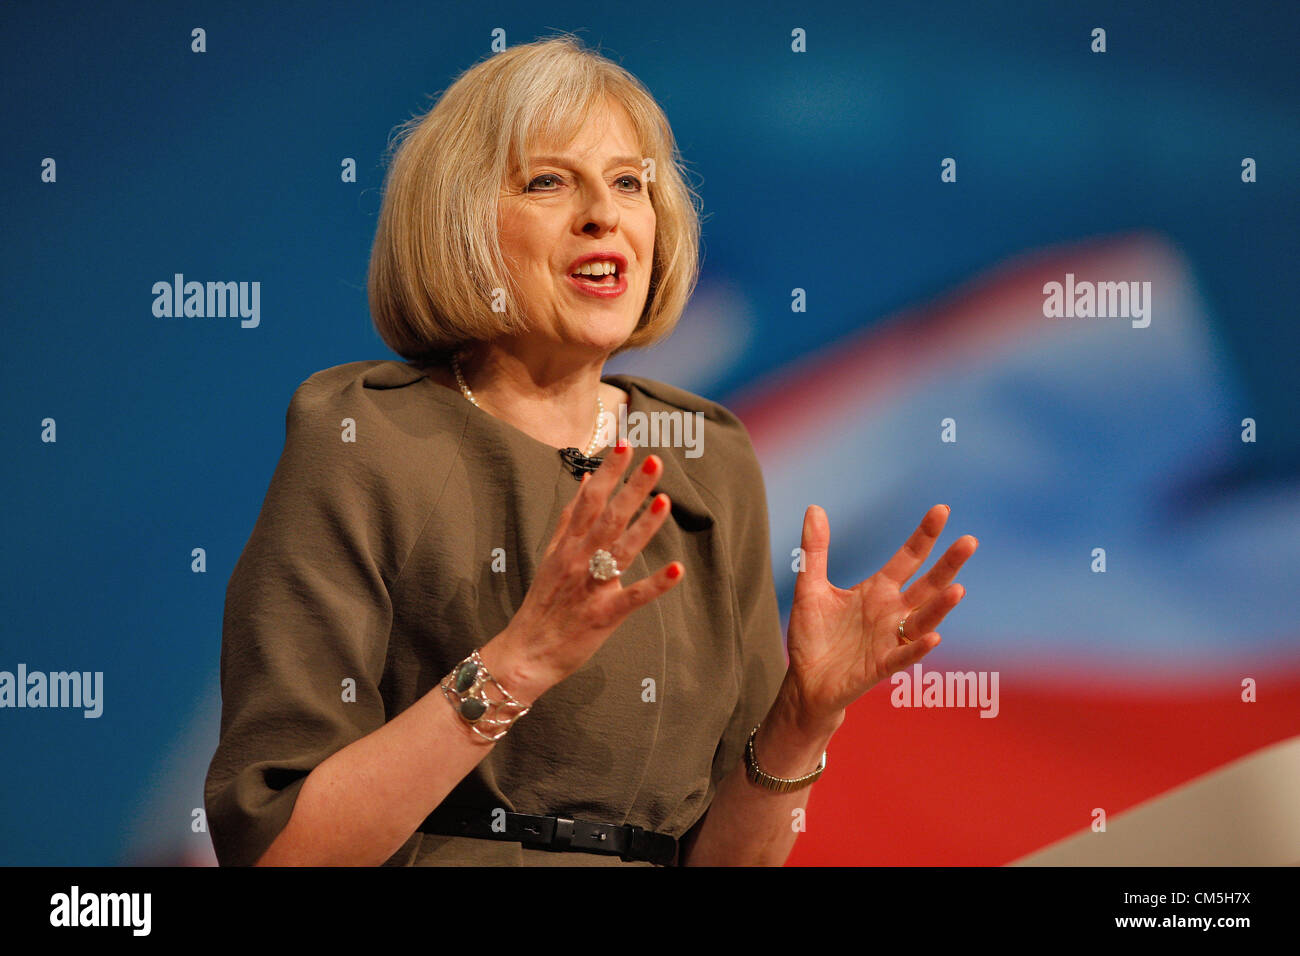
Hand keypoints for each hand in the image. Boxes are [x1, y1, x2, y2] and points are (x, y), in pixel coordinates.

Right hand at [485, 441, 682, 702]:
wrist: (526, 653)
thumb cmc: (544, 604)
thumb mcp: (552, 555)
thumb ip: (570, 519)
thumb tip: (587, 481)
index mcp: (568, 545)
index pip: (589, 500)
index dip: (608, 472)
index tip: (625, 444)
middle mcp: (579, 561)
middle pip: (608, 518)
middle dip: (631, 488)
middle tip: (653, 460)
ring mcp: (591, 587)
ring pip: (620, 550)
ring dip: (644, 526)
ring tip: (664, 500)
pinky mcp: (604, 615)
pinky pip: (633, 597)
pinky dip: (655, 584)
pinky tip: (676, 569)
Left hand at [784, 504, 977, 725]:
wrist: (804, 682)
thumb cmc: (813, 636)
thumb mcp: (809, 587)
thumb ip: (815, 550)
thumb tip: (815, 507)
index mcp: (878, 590)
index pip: (908, 558)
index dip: (924, 536)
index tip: (943, 510)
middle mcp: (891, 612)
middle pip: (927, 586)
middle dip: (948, 565)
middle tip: (969, 541)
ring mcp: (889, 640)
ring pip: (923, 621)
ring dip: (940, 607)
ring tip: (958, 589)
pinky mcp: (879, 667)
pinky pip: (903, 656)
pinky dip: (917, 648)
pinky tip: (933, 638)